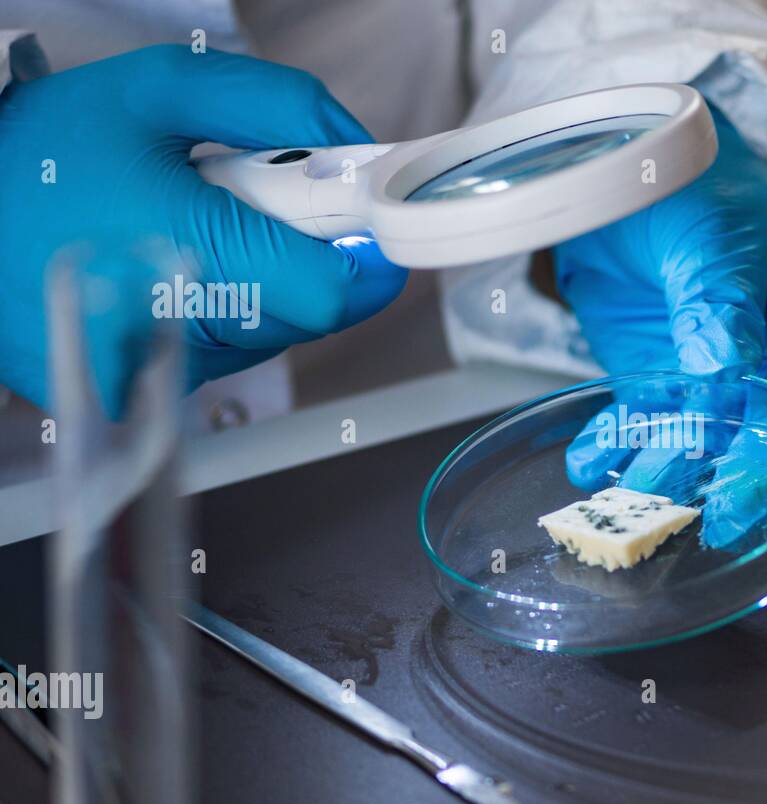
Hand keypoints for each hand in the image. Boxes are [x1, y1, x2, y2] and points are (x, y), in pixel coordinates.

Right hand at [0, 45, 406, 414]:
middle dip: (308, 254)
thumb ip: (280, 107)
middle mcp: (178, 334)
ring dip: (265, 280)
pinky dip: (226, 306)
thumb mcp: (161, 89)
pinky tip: (174, 263)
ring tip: (196, 226)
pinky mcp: (142, 392)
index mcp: (188, 256)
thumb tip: (362, 152)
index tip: (365, 218)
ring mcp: (159, 374)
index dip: (366, 256)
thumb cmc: (41, 149)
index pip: (333, 292)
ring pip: (272, 334)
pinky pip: (226, 350)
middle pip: (310, 314)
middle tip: (257, 199)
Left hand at [556, 104, 766, 540]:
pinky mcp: (677, 386)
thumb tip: (727, 369)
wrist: (633, 162)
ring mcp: (737, 378)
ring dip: (682, 472)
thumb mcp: (715, 228)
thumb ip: (721, 296)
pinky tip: (593, 460)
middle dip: (756, 477)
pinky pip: (655, 428)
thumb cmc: (702, 176)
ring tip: (644, 491)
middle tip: (727, 518)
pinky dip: (624, 446)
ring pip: (720, 443)